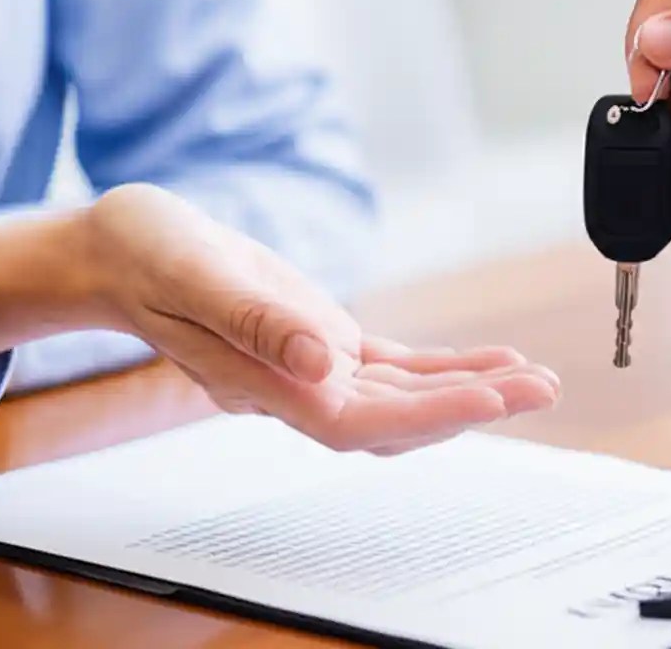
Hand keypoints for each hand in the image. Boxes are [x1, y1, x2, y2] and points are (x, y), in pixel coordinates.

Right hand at [0, 184, 559, 454]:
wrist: (126, 250)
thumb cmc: (150, 255)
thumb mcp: (193, 272)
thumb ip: (254, 320)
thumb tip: (322, 361)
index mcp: (264, 381)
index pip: (357, 419)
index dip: (428, 415)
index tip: (492, 399)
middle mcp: (296, 387)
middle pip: (396, 416)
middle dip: (472, 404)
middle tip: (543, 388)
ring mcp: (312, 369)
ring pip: (403, 395)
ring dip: (469, 389)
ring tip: (535, 380)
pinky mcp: (322, 342)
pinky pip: (393, 366)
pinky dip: (442, 367)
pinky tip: (489, 362)